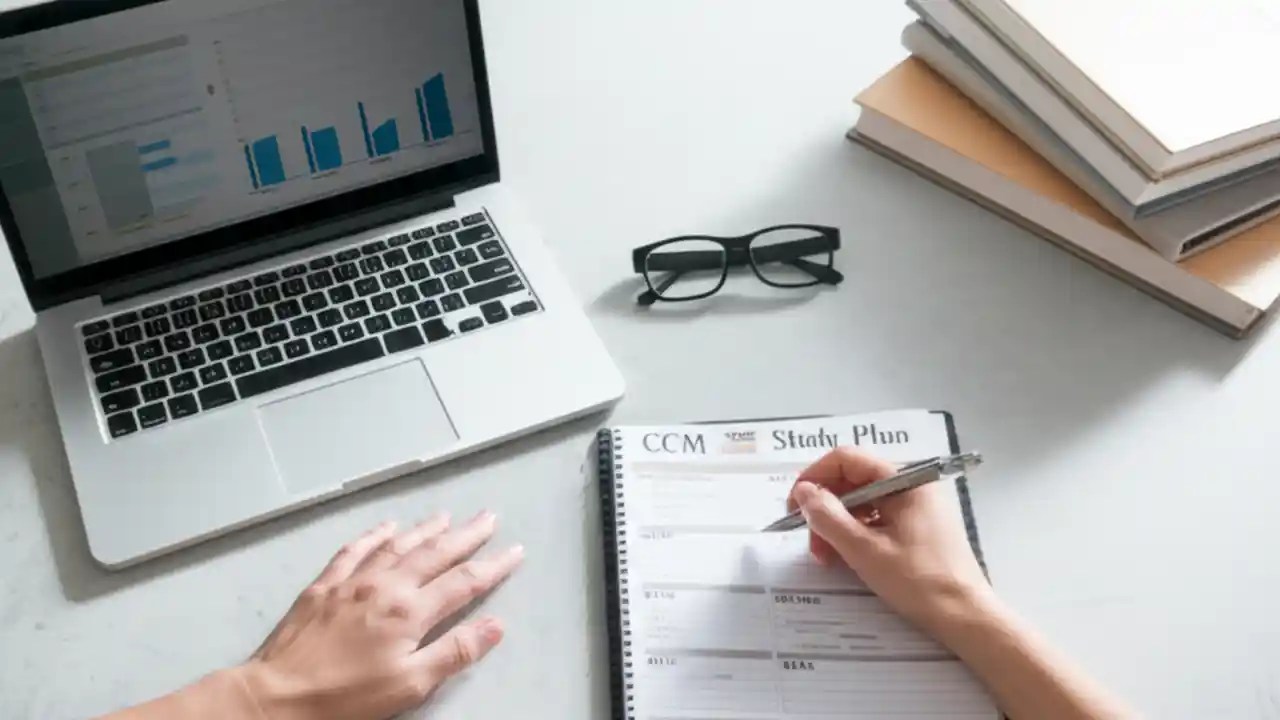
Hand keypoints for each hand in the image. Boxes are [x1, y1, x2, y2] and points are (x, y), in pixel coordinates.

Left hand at [233, 512, 523, 719]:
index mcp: (410, 612)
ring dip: (425, 529)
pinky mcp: (324, 586)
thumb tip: (495, 625)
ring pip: (397, 545)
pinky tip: (386, 527)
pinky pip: (354, 550)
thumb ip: (455, 652)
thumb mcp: (410, 685)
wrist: (278, 697)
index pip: (464, 583)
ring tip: (447, 516)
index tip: (515, 552)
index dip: (494, 567)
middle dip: (466, 536)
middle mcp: (385, 586)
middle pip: (435, 553)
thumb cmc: (346, 698)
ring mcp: (352, 582)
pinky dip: (374, 535)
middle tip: (488, 519)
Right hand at [788, 448, 991, 632]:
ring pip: (862, 503)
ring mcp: (916, 507)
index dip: (814, 478)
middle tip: (810, 541)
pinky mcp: (917, 527)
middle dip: (825, 508)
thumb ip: (828, 517)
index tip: (794, 507)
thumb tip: (803, 492)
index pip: (848, 459)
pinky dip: (856, 535)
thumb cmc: (919, 582)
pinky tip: (846, 558)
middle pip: (853, 481)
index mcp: (905, 481)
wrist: (966, 617)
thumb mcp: (864, 550)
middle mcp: (912, 486)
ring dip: (838, 525)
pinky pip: (877, 519)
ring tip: (827, 557)